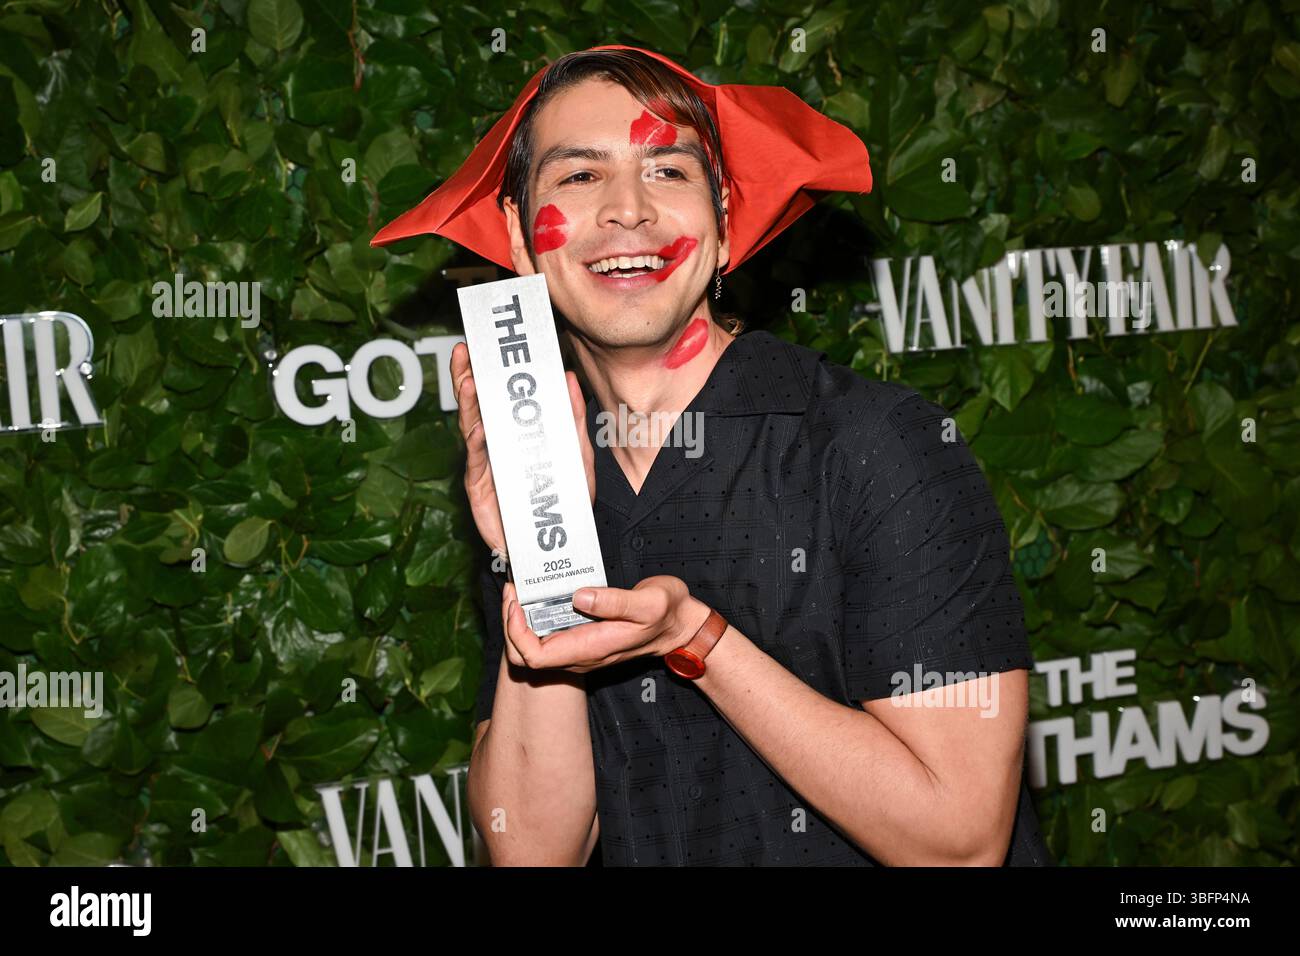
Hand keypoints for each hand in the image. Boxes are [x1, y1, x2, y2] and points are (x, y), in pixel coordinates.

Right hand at [451, 341, 595, 560]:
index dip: (488, 371)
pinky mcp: (481, 492)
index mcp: (515, 435)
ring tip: (470, 381)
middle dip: (468, 378)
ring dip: (470, 406)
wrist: (555, 546)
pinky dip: (478, 446)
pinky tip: (479, 428)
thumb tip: (569, 378)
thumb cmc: (564, 500)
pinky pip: (478, 465)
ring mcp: (486, 468)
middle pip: (477, 407)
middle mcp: (495, 447)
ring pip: (472, 431)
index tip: (483, 344)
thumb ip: (573, 419)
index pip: (498, 397)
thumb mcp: (578, 455)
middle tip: (464, 351)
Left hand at [498, 575, 711, 673]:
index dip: (516, 633)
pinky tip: (538, 594)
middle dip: (511, 625)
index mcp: (591, 649)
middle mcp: (580, 654)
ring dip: (519, 621)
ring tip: (520, 589)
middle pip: (526, 656)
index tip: (517, 603)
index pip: (536, 657)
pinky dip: (534, 618)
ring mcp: (580, 649)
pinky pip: (547, 637)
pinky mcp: (582, 639)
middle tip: (513, 590)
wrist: (680, 627)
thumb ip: (615, 602)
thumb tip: (578, 597)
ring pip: (533, 648)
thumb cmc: (667, 613)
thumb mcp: (649, 602)